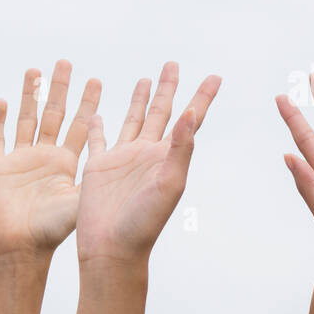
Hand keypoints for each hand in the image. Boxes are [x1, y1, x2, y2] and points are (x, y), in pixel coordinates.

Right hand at [0, 61, 100, 257]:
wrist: (20, 250)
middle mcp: (46, 157)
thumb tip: (123, 162)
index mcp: (69, 163)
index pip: (82, 126)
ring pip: (26, 119)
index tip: (96, 79)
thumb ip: (100, 175)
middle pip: (54, 114)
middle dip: (60, 88)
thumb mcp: (84, 199)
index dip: (88, 103)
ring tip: (35, 69)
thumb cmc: (55, 232)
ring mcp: (21, 160)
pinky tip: (4, 100)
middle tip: (66, 62)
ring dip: (30, 95)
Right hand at [76, 62, 220, 263]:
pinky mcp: (98, 167)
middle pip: (160, 112)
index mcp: (168, 156)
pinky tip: (97, 113)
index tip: (216, 76)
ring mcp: (123, 159)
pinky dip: (98, 125)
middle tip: (173, 64)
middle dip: (168, 88)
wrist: (113, 249)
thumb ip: (181, 148)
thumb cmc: (145, 222)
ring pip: (132, 120)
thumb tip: (191, 112)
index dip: (203, 97)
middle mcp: (147, 154)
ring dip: (138, 100)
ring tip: (144, 79)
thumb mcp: (169, 183)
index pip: (190, 119)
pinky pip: (98, 139)